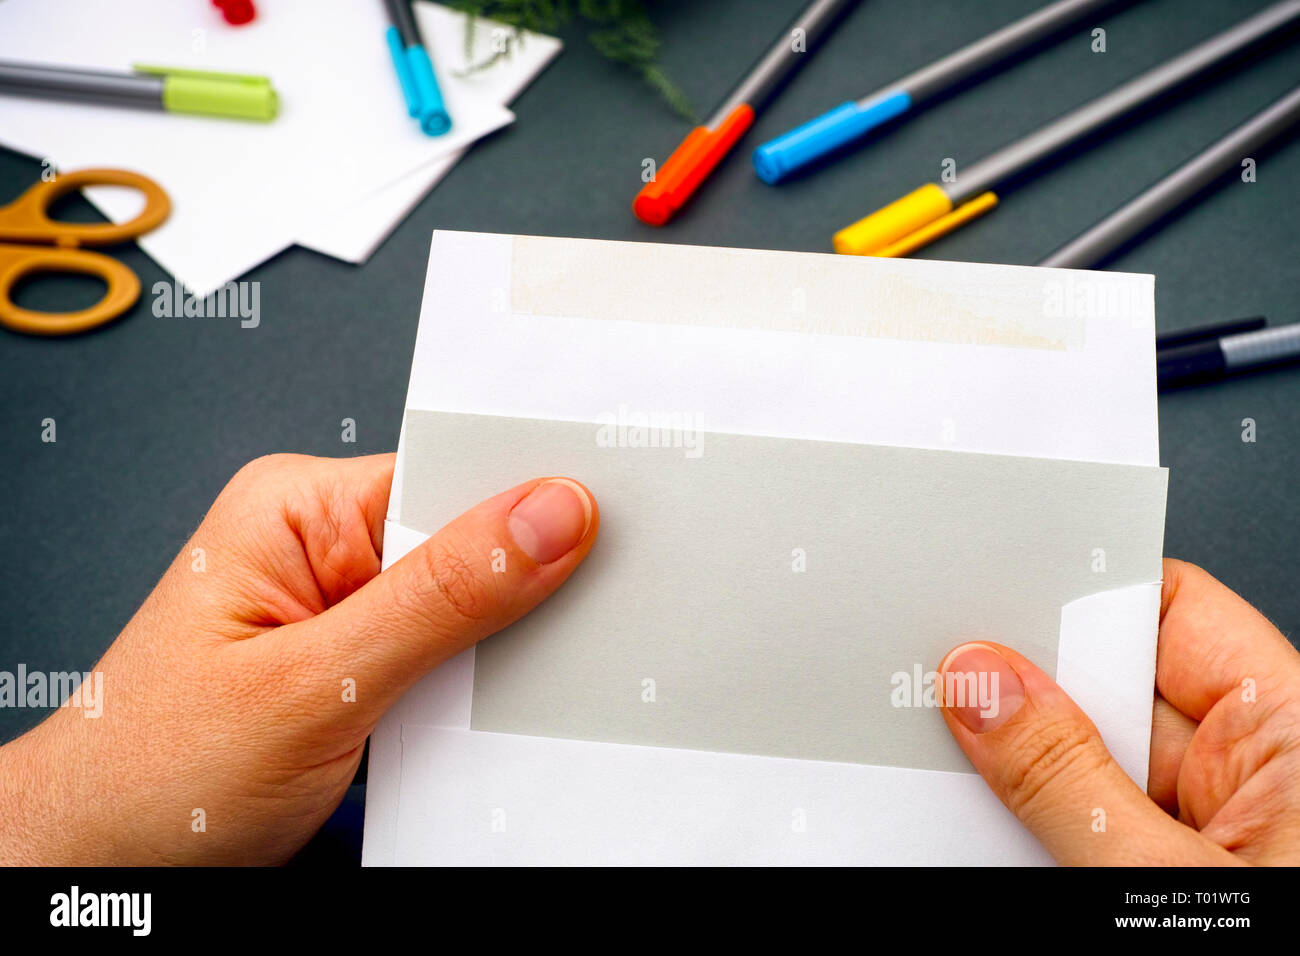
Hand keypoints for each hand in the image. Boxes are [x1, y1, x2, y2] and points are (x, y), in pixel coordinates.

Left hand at [0, 454, 597, 864]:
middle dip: (517, 593)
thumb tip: (548, 515)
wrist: (101, 862)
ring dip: (492, 656)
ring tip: (480, 704)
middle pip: (465, 541)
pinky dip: (471, 692)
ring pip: (464, 608)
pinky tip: (467, 724)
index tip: (607, 536)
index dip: (531, 505)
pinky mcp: (356, 664)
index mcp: (296, 507)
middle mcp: (319, 544)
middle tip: (552, 645)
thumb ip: (441, 599)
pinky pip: (445, 659)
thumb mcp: (316, 683)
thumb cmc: (157, 772)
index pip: (450, 474)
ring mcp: (339, 607)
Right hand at [939, 558, 1299, 864]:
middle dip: (1025, 694)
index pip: (1175, 611)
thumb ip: (1071, 784)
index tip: (988, 587)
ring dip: (1017, 773)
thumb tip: (981, 688)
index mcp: (1290, 735)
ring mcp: (1208, 830)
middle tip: (947, 695)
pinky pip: (1079, 823)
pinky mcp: (1164, 871)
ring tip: (959, 783)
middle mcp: (1253, 773)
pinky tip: (982, 826)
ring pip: (1082, 762)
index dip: (1079, 590)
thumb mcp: (1165, 876)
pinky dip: (1027, 823)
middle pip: (1110, 690)